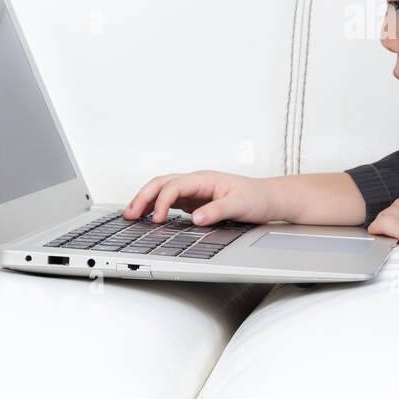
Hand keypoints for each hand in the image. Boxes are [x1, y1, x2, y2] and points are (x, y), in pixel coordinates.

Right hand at [123, 170, 278, 225]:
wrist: (268, 199)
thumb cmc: (256, 198)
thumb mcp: (240, 205)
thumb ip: (217, 210)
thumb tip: (196, 218)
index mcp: (204, 179)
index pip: (174, 186)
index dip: (162, 202)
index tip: (157, 219)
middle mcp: (196, 182)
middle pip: (161, 184)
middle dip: (143, 197)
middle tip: (129, 215)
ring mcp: (194, 191)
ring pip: (162, 190)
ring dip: (146, 201)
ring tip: (130, 215)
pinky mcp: (194, 201)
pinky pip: (170, 201)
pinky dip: (156, 207)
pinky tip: (148, 218)